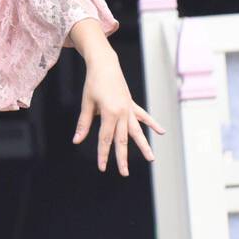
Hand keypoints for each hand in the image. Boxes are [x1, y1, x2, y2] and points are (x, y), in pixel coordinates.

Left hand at [72, 50, 164, 175]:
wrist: (104, 64)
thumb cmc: (93, 83)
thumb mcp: (86, 103)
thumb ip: (84, 123)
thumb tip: (77, 141)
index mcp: (110, 114)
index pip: (105, 139)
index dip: (103, 155)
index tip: (102, 168)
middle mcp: (122, 113)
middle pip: (122, 140)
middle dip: (122, 158)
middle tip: (124, 173)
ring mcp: (129, 109)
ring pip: (137, 131)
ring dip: (144, 146)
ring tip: (151, 159)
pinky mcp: (131, 104)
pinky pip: (143, 116)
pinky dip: (152, 124)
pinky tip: (161, 132)